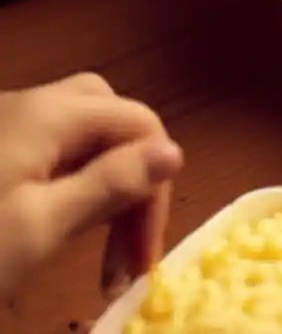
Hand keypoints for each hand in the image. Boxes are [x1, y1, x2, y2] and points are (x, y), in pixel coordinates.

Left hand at [0, 74, 182, 298]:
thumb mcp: (41, 228)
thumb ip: (111, 185)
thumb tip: (172, 153)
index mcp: (50, 115)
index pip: (140, 126)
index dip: (155, 188)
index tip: (141, 259)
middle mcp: (26, 106)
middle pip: (108, 116)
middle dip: (131, 175)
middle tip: (124, 245)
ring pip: (75, 134)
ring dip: (100, 182)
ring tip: (94, 242)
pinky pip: (41, 151)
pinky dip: (65, 184)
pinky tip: (50, 228)